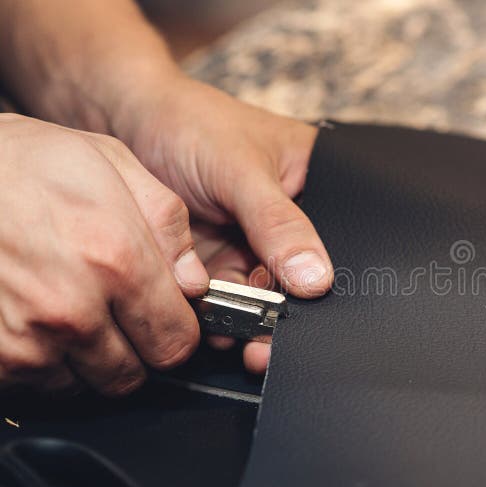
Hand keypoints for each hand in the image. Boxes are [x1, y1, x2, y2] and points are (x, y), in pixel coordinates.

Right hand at [0, 114, 207, 394]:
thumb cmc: (20, 161)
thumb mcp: (112, 163)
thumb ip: (167, 226)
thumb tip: (194, 282)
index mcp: (116, 261)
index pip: (178, 343)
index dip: (176, 330)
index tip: (165, 317)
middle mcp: (73, 310)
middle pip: (134, 375)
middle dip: (133, 348)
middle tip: (114, 310)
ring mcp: (25, 342)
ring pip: (86, 385)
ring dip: (86, 358)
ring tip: (68, 305)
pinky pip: (37, 386)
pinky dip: (43, 360)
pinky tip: (35, 316)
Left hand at [112, 75, 332, 372]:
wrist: (123, 122)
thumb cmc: (190, 124)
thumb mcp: (240, 170)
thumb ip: (278, 225)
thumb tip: (316, 280)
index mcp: (315, 184)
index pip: (338, 240)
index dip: (326, 275)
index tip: (309, 305)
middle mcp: (290, 220)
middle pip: (303, 277)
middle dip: (285, 308)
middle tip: (267, 340)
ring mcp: (253, 244)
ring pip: (266, 296)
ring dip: (251, 319)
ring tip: (236, 334)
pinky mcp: (219, 262)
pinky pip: (229, 300)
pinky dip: (220, 314)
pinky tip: (211, 321)